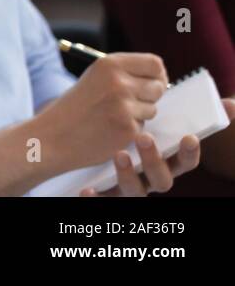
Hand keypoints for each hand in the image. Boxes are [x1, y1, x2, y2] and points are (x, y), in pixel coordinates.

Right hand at [35, 53, 168, 171]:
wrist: (54, 135)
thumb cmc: (76, 106)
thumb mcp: (95, 77)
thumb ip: (125, 73)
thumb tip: (161, 78)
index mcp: (110, 64)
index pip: (155, 64)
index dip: (156, 75)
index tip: (148, 83)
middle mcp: (119, 82)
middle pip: (159, 86)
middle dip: (148, 96)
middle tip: (126, 103)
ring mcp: (124, 106)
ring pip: (152, 109)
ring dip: (139, 114)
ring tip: (112, 116)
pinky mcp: (128, 129)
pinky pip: (143, 127)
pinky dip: (130, 130)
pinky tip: (110, 129)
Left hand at [82, 98, 234, 195]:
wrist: (88, 149)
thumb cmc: (132, 135)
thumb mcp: (155, 123)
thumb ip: (182, 114)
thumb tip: (228, 105)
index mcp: (164, 162)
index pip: (185, 162)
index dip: (190, 153)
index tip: (190, 137)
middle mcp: (149, 179)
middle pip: (162, 180)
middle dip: (156, 160)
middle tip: (145, 137)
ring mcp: (129, 188)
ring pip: (134, 192)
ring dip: (129, 176)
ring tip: (120, 154)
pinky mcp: (105, 194)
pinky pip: (102, 200)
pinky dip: (96, 198)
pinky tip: (86, 189)